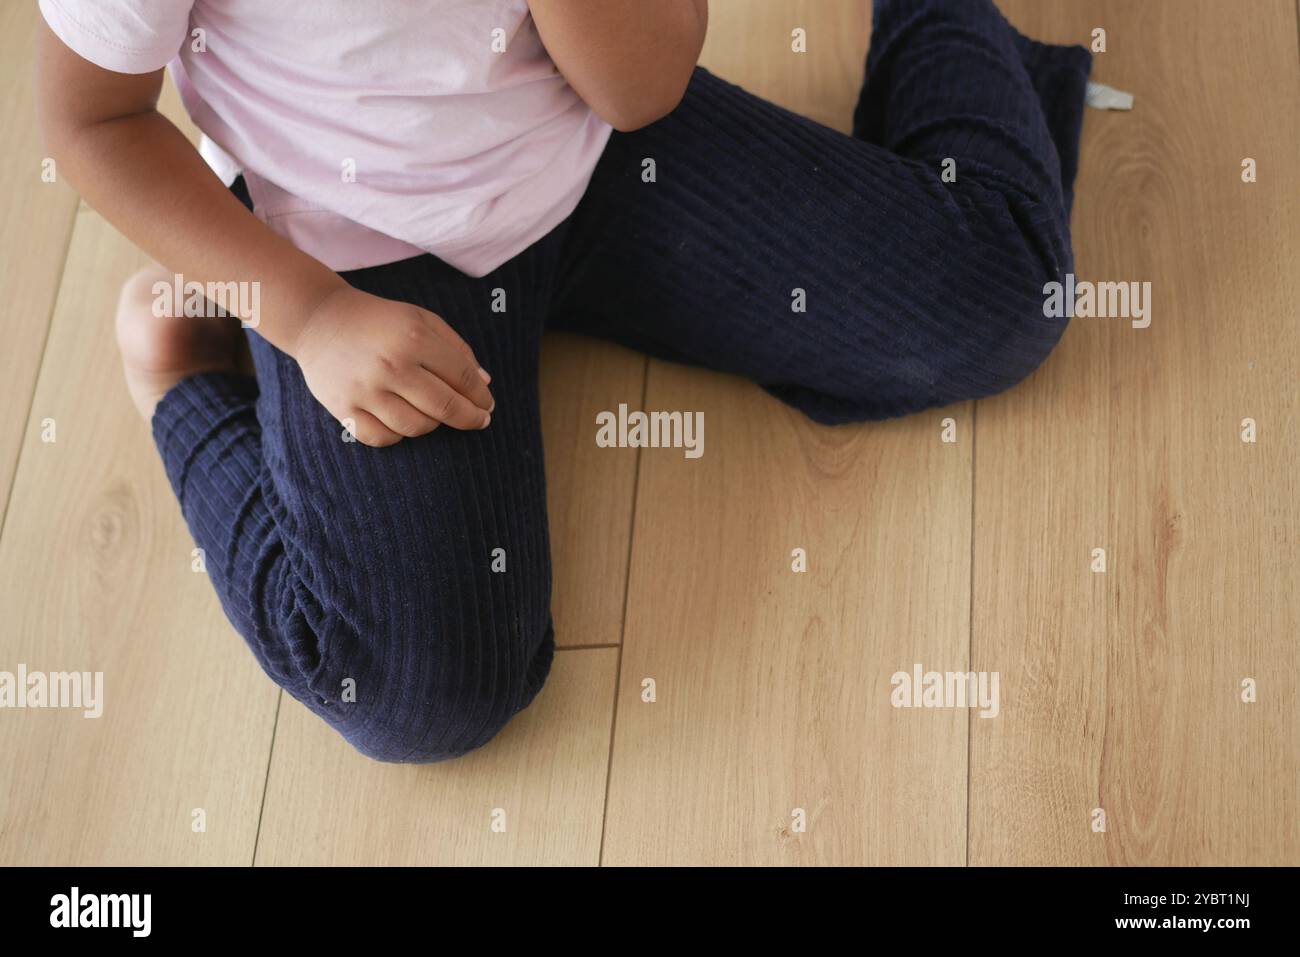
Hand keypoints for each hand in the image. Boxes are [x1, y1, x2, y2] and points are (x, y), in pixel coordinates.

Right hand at [292, 285, 494, 446]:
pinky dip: (399, 435)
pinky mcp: (343, 408)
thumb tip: (484, 384)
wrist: (319, 320)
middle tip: (479, 420)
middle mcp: (391, 365)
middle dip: (469, 418)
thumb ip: (457, 349)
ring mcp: (365, 390)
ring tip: (435, 415)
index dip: (480, 396)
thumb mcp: (422, 320)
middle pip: (445, 407)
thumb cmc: (380, 321)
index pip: (461, 377)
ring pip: (417, 427)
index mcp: (414, 338)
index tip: (487, 405)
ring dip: (434, 424)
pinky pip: (383, 438)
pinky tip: (404, 421)